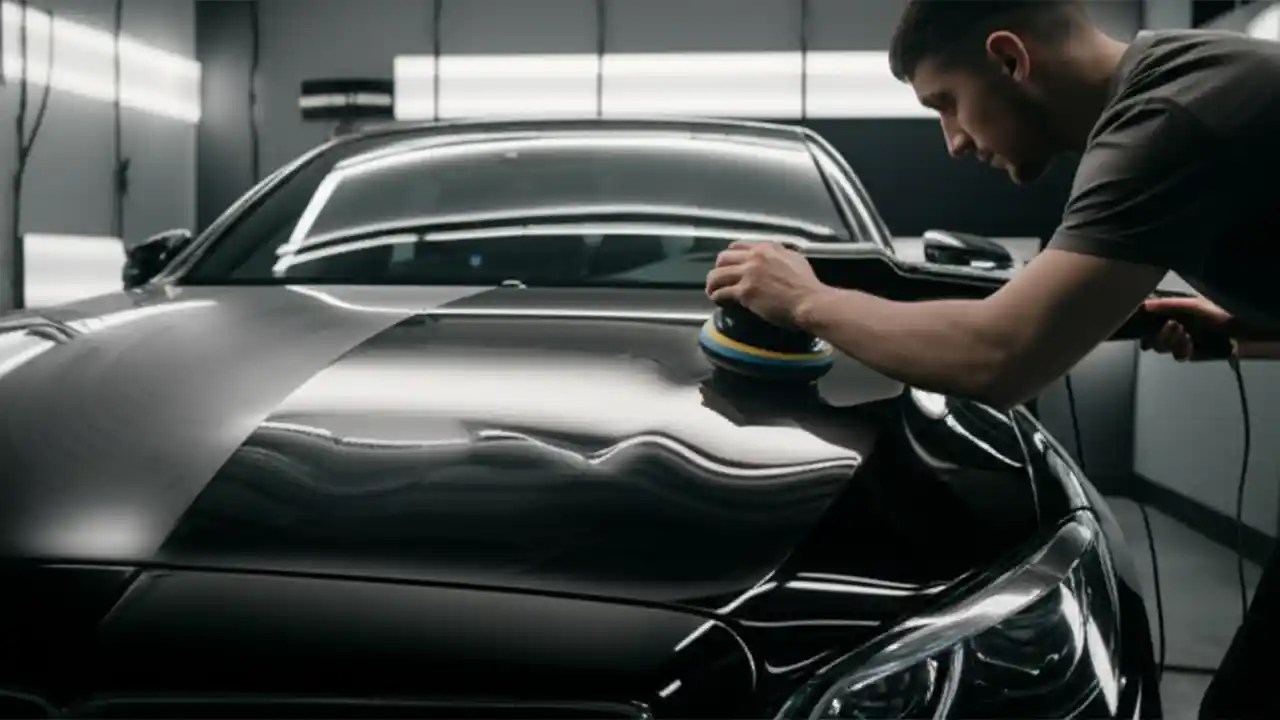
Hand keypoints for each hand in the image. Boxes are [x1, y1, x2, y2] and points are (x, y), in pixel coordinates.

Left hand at [705, 241, 830, 327]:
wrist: (809, 301)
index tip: (729, 264)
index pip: (738, 246)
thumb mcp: (795, 259)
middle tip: (718, 279)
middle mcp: (754, 257)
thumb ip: (781, 254)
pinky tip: (717, 301)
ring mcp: (748, 274)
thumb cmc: (807, 284)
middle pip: (723, 258)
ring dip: (713, 283)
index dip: (730, 256)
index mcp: (766, 248)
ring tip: (712, 290)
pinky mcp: (745, 292)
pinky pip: (722, 292)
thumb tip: (776, 255)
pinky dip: (716, 296)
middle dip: (718, 268)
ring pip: (718, 275)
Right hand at [1140, 296, 1234, 361]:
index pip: (1149, 322)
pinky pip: (1178, 356)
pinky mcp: (1190, 352)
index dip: (1144, 326)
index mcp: (1171, 313)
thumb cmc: (1217, 310)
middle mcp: (1173, 328)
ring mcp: (1181, 341)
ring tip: (1186, 333)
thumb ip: (1167, 304)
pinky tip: (1191, 343)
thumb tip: (1143, 305)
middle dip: (1162, 334)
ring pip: (1163, 349)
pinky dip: (1182, 349)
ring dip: (1172, 342)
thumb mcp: (1192, 304)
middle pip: (1153, 338)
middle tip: (1175, 326)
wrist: (1239, 327)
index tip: (1148, 326)